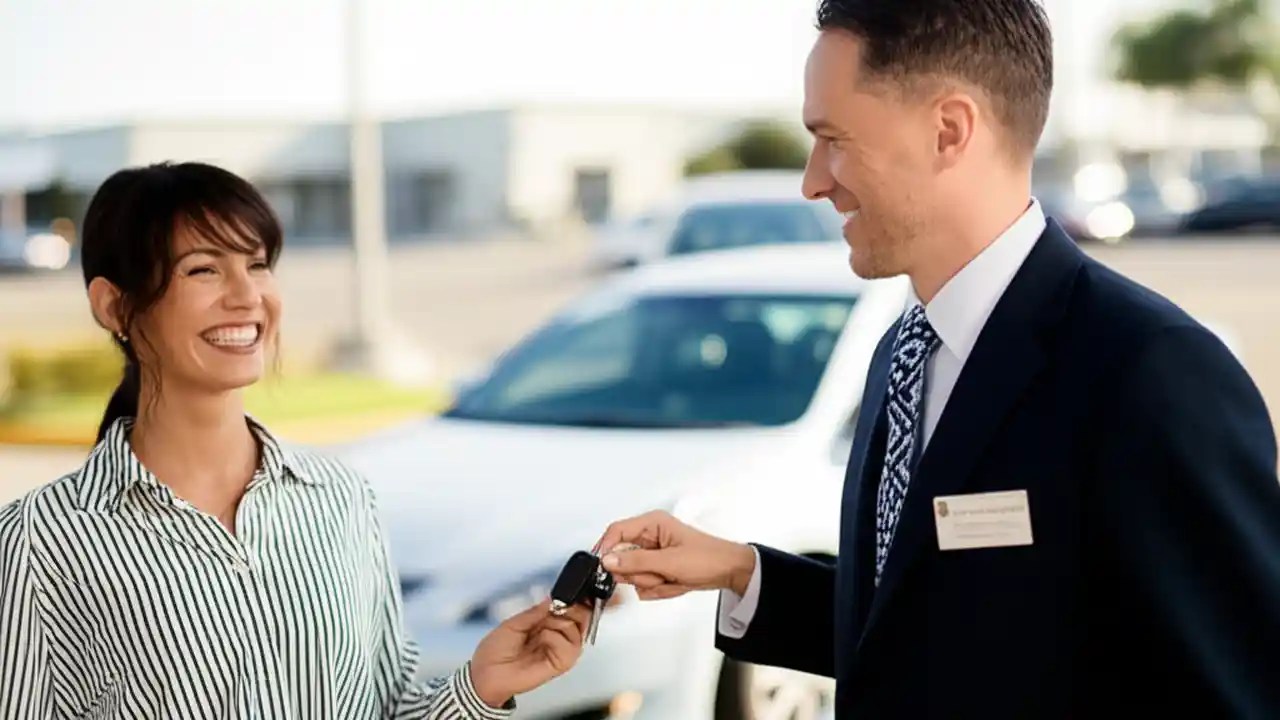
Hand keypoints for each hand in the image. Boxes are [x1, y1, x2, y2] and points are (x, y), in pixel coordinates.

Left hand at [469, 599, 590, 708]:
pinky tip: (544, 638)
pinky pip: (571, 648)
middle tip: (559, 608)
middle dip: (572, 609)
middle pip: (580, 619)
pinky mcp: (560, 665)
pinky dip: (557, 639)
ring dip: (560, 624)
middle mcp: (555, 637)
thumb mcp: (514, 623)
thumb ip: (535, 611)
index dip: (573, 601)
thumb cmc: (495, 651)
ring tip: (543, 628)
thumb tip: (552, 599)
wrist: (486, 673)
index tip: (571, 595)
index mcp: (545, 625)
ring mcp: (559, 651)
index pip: (570, 610)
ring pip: (577, 631)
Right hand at [593, 510, 756, 600]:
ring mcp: (653, 554)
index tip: (605, 568)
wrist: (730, 573)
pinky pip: (644, 584)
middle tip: (658, 574)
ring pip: (633, 574)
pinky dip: (658, 589)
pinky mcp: (657, 568)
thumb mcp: (669, 561)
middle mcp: (650, 536)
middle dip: (639, 573)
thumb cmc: (708, 558)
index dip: (607, 549)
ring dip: (651, 582)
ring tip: (671, 578)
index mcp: (652, 523)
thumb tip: (609, 560)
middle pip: (623, 557)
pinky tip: (674, 584)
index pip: (616, 531)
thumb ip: (636, 562)